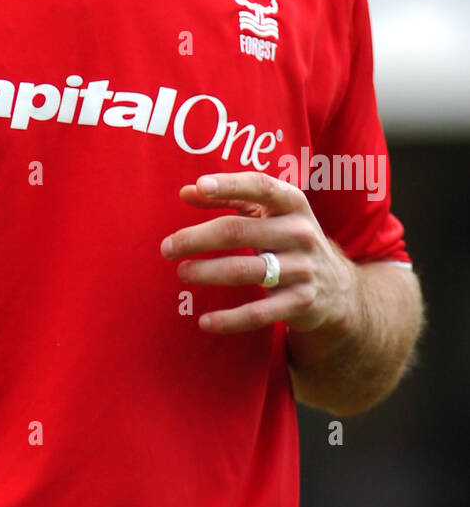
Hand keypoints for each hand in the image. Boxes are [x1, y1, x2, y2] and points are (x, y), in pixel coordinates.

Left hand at [159, 172, 357, 334]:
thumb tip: (185, 191)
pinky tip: (204, 321)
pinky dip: (230, 319)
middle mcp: (300, 233)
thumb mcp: (268, 214)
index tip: (200, 186)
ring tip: (182, 272)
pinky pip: (259, 312)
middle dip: (197, 239)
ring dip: (206, 272)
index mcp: (293, 204)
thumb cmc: (288, 239)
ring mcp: (303, 270)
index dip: (230, 185)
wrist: (338, 289)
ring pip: (244, 271)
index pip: (261, 187)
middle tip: (168, 247)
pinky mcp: (301, 303)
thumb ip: (230, 198)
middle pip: (239, 231)